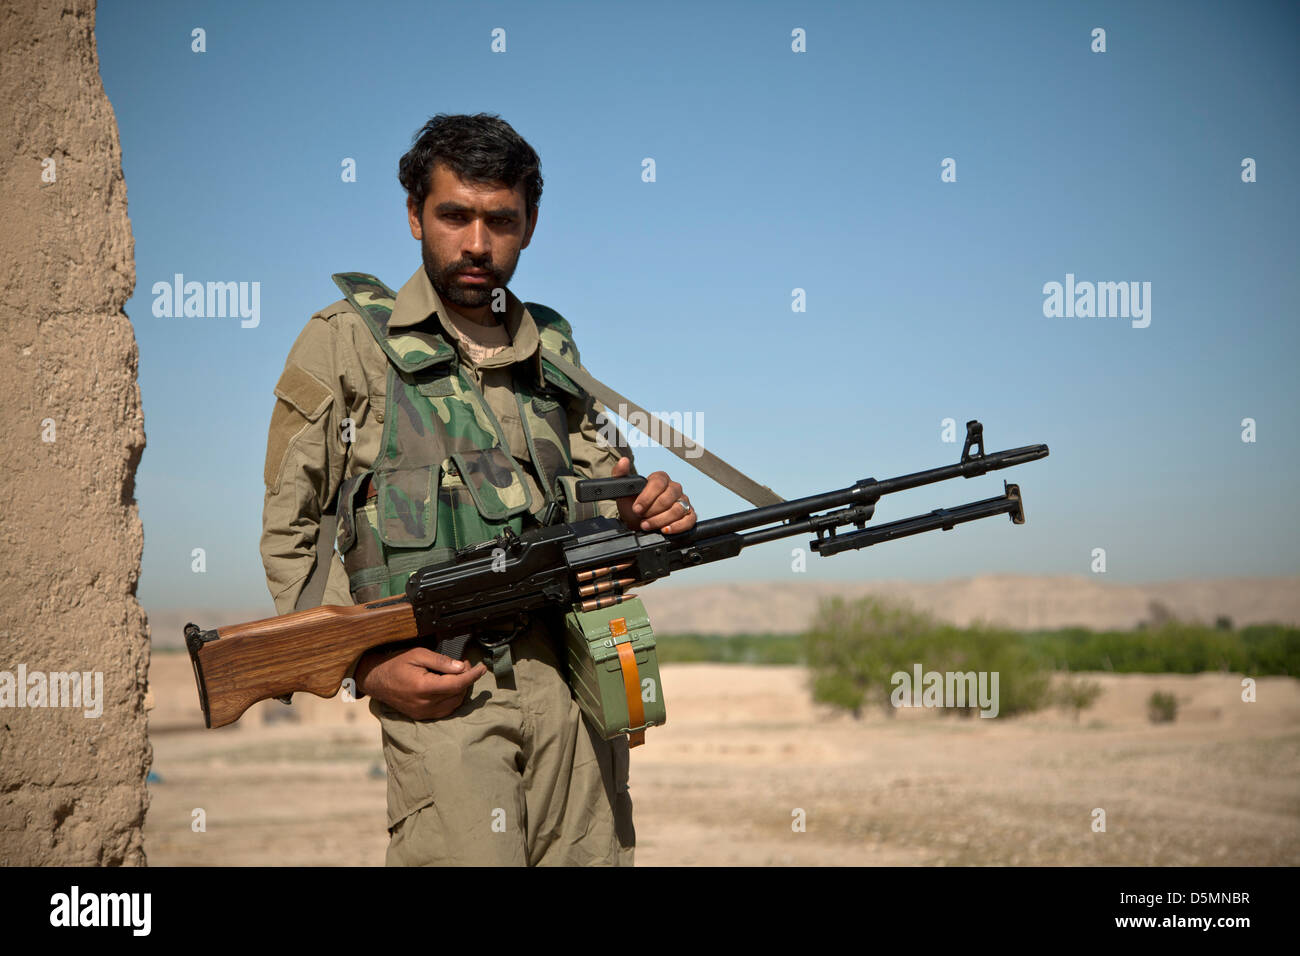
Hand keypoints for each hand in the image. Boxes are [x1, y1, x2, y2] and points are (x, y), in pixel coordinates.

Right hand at [354, 646, 485, 720]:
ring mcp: (423, 713)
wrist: (375, 680)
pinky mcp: (421, 716)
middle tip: (463, 665)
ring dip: (460, 690)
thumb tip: (461, 667)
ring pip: (454, 704)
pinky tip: (449, 686)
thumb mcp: (417, 654)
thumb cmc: (395, 664)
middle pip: (458, 694)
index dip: (472, 675)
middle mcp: (425, 704)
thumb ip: (441, 662)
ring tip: (456, 674)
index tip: (482, 668)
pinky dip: (452, 699)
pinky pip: (445, 710)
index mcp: (424, 688)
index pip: (457, 684)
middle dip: (466, 680)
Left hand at [612, 456, 696, 534]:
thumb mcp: (624, 491)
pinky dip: (677, 527)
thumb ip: (620, 474)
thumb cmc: (633, 505)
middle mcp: (674, 488)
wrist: (638, 521)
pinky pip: (689, 520)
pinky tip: (665, 530)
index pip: (658, 483)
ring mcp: (683, 501)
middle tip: (641, 518)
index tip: (636, 508)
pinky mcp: (689, 515)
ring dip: (661, 520)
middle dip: (653, 511)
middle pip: (669, 497)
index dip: (647, 497)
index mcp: (661, 478)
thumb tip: (623, 461)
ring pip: (678, 509)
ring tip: (647, 525)